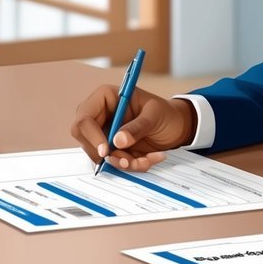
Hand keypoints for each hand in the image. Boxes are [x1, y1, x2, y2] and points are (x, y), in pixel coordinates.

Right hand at [70, 86, 196, 171]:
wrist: (177, 127)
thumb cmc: (165, 113)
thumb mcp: (155, 115)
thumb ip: (137, 127)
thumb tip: (117, 141)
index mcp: (105, 98)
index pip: (84, 118)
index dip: (91, 136)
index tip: (106, 150)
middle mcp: (100, 116)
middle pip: (85, 140)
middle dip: (107, 154)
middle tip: (127, 160)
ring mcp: (105, 134)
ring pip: (101, 156)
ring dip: (123, 162)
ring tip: (147, 159)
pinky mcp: (113, 149)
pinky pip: (114, 162)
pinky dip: (131, 165)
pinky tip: (149, 159)